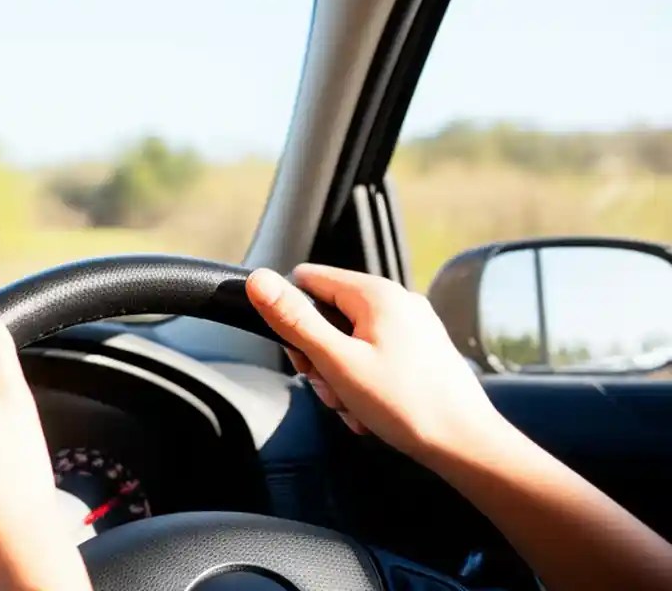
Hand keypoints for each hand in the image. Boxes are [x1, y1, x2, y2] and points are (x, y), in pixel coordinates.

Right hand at [245, 263, 503, 463]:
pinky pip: (374, 356)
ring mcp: (413, 326)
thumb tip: (258, 280)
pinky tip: (371, 410)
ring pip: (350, 340)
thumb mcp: (337, 362)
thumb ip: (295, 320)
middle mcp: (398, 301)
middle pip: (329, 314)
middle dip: (319, 356)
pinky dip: (364, 381)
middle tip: (332, 387)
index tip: (305, 357)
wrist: (467, 445)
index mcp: (377, 294)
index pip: (308, 280)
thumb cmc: (406, 405)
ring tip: (354, 404)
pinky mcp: (422, 350)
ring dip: (340, 375)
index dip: (294, 317)